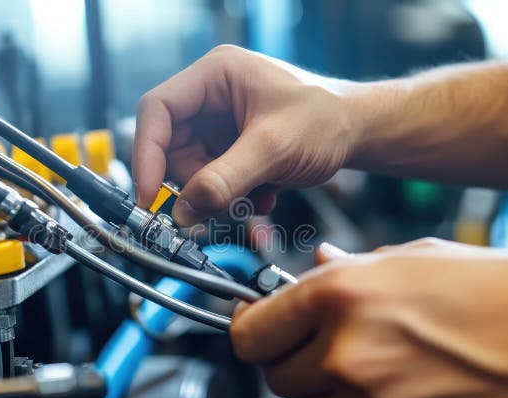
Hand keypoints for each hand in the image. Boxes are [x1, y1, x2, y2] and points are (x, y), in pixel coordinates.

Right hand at [133, 45, 363, 225]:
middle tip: (217, 205)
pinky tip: (264, 194)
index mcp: (214, 75)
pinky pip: (212, 181)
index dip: (147, 153)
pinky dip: (233, 197)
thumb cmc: (328, 118)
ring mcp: (220, 125)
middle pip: (172, 148)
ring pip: (192, 171)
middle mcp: (211, 98)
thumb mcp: (273, 148)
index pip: (157, 110)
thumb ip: (225, 180)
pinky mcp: (231, 149)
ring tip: (256, 197)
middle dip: (194, 183)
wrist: (360, 133)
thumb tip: (184, 210)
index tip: (149, 195)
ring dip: (219, 195)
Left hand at [231, 238, 507, 397]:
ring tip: (370, 372)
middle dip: (293, 362)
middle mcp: (345, 356)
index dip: (250, 330)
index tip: (258, 328)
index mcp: (339, 297)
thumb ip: (347, 268)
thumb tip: (314, 264)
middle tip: (325, 347)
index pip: (248, 334)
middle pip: (276, 379)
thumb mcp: (411, 259)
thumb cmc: (497, 292)